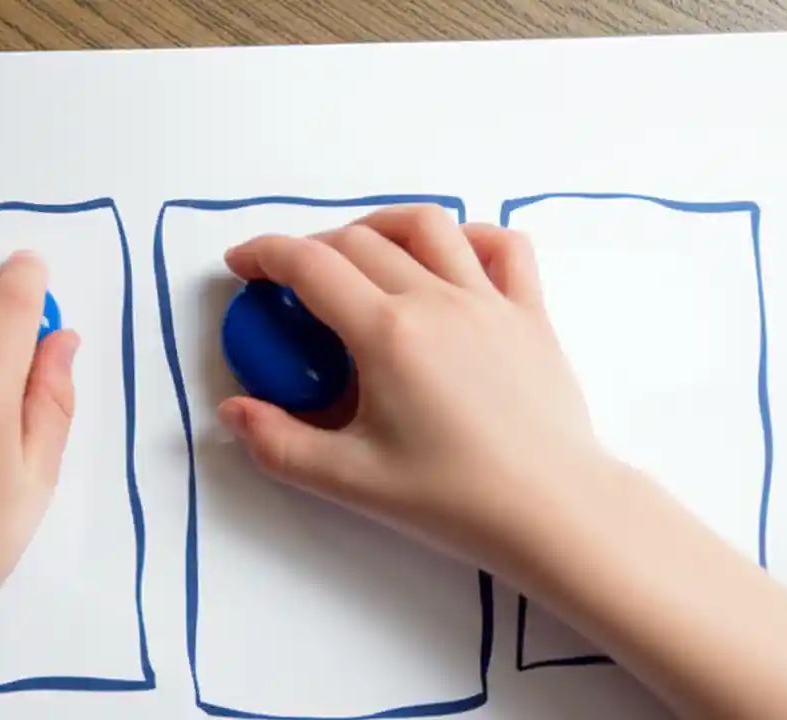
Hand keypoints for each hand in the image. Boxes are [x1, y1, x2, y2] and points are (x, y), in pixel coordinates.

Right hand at [218, 206, 607, 573]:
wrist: (554, 511)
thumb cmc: (453, 499)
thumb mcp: (350, 481)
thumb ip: (278, 444)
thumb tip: (233, 411)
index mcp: (387, 334)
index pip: (310, 266)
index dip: (265, 254)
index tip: (242, 265)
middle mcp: (436, 300)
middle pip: (358, 241)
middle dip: (310, 249)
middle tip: (288, 284)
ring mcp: (488, 300)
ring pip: (426, 226)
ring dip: (378, 226)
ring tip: (357, 252)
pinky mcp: (529, 313)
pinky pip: (501, 247)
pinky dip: (466, 237)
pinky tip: (446, 259)